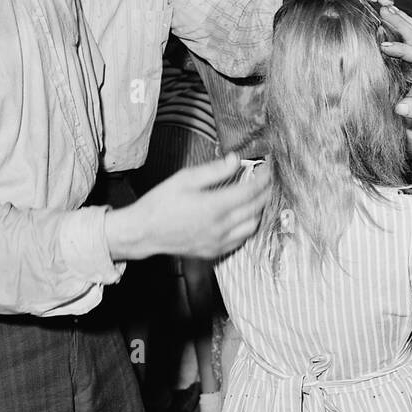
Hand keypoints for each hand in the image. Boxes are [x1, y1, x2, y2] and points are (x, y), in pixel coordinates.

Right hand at [116, 153, 271, 259]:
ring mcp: (218, 242)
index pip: (250, 191)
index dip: (263, 177)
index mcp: (214, 206)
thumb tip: (236, 160)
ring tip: (258, 196)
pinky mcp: (213, 251)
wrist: (143, 232)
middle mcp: (220, 227)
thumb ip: (214, 170)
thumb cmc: (160, 203)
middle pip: (255, 208)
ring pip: (252, 226)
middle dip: (266, 191)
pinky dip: (248, 226)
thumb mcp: (185, 179)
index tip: (267, 167)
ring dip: (259, 210)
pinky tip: (244, 216)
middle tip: (268, 179)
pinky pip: (240, 240)